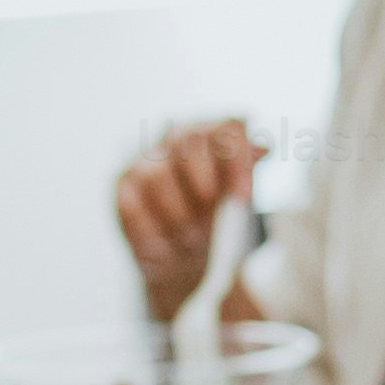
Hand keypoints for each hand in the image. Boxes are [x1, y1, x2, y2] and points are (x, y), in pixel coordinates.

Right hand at [114, 118, 267, 320]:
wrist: (184, 256)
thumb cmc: (215, 219)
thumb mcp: (237, 199)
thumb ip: (246, 172)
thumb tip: (263, 148)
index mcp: (211, 134)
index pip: (228, 128)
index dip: (236, 158)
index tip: (243, 198)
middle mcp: (175, 137)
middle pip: (190, 140)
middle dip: (204, 186)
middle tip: (211, 223)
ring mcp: (144, 159)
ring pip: (156, 175)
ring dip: (177, 216)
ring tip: (191, 242)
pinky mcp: (122, 186)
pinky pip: (132, 206)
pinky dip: (152, 233)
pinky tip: (165, 250)